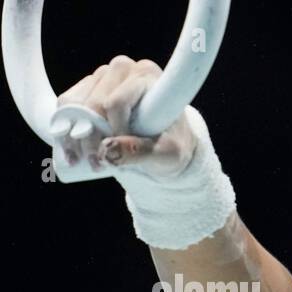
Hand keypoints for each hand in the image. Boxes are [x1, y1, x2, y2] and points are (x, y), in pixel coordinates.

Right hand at [55, 55, 197, 180]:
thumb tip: (105, 151)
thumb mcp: (166, 155)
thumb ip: (140, 152)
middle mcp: (124, 69)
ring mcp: (103, 75)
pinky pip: (66, 104)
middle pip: (94, 103)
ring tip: (83, 161)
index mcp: (148, 77)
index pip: (118, 102)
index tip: (117, 155)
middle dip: (92, 137)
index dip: (112, 131)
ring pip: (75, 103)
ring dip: (73, 135)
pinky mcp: (88, 86)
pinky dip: (62, 126)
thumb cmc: (172, 146)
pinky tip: (68, 149)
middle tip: (97, 165)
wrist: (165, 143)